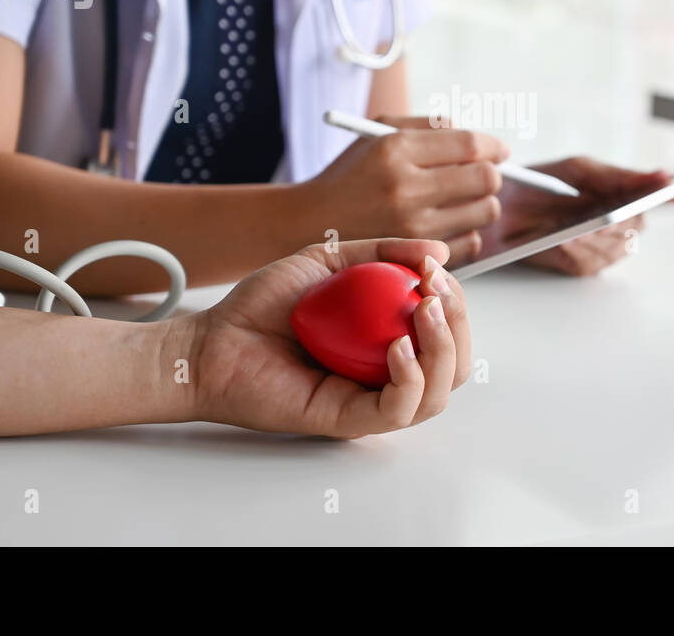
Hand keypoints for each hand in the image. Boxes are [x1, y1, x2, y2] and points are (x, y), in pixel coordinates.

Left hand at [182, 238, 469, 438]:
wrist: (213, 341)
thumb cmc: (263, 306)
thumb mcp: (330, 259)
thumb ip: (383, 251)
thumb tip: (440, 253)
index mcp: (387, 343)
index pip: (447, 334)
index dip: (455, 303)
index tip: (435, 270)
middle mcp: (385, 377)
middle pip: (454, 367)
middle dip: (459, 326)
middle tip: (436, 293)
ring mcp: (368, 401)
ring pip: (437, 394)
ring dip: (444, 351)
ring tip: (422, 313)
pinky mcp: (347, 422)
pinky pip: (398, 411)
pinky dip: (410, 378)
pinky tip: (395, 345)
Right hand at [302, 117, 505, 261]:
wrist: (307, 222)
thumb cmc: (350, 174)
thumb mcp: (378, 132)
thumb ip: (429, 126)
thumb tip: (480, 139)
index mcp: (394, 148)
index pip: (469, 144)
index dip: (493, 147)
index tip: (500, 151)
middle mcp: (404, 187)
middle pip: (485, 180)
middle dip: (492, 175)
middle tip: (483, 175)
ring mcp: (410, 226)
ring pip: (483, 213)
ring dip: (482, 204)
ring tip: (461, 200)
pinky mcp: (415, 256)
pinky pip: (471, 244)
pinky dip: (468, 233)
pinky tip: (447, 224)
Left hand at [480, 157, 673, 276]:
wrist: (492, 206)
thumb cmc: (537, 185)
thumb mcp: (579, 170)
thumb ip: (619, 175)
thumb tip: (662, 177)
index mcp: (618, 197)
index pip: (656, 198)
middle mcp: (612, 224)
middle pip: (637, 226)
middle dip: (627, 218)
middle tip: (618, 210)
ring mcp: (595, 247)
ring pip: (616, 247)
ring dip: (601, 236)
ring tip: (585, 225)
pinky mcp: (575, 265)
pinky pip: (588, 262)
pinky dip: (579, 250)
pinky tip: (567, 239)